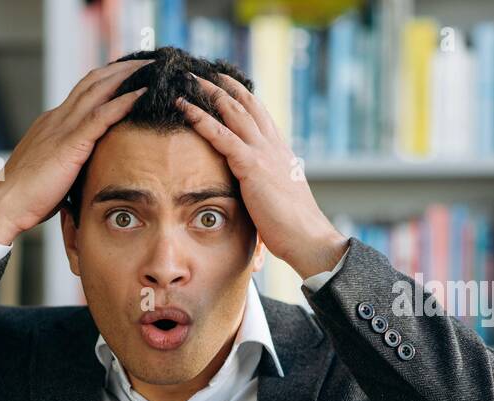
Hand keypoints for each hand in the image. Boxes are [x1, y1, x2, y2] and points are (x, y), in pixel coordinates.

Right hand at [0, 60, 150, 245]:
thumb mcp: (52, 172)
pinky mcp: (69, 144)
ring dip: (125, 76)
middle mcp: (57, 119)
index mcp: (52, 124)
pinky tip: (141, 95)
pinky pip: (100, 116)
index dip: (106, 80)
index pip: (83, 92)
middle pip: (92, 82)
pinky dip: (122, 103)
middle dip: (120, 68)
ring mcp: (62, 128)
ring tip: (149, 68)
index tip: (127, 76)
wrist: (5, 204)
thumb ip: (70, 163)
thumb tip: (86, 171)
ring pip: (97, 90)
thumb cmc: (27, 197)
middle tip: (145, 62)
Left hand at [176, 72, 347, 280]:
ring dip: (209, 94)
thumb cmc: (291, 225)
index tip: (225, 82)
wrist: (307, 237)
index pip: (259, 113)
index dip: (241, 95)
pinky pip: (222, 137)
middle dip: (224, 85)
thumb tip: (252, 186)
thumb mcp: (276, 196)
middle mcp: (272, 145)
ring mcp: (263, 153)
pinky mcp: (252, 166)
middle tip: (204, 71)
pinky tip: (186, 109)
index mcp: (279, 151)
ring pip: (233, 113)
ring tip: (189, 80)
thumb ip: (263, 183)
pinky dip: (202, 120)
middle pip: (245, 104)